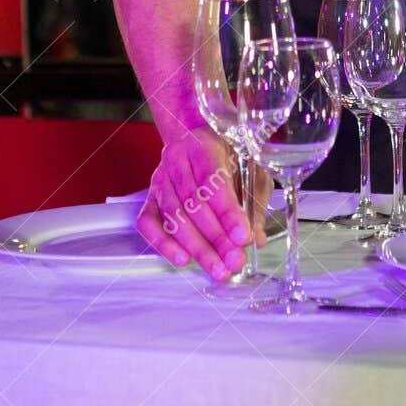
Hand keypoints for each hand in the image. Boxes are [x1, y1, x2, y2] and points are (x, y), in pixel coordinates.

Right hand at [137, 130, 271, 279]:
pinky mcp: (149, 197)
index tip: (243, 237)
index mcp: (204, 146)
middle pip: (194, 204)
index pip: (214, 182)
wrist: (191, 137)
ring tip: (218, 269)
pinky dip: (163, 243)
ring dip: (197, 247)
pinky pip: (148, 223)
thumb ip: (253, 202)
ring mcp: (159, 180)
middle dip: (216, 238)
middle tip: (234, 261)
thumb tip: (256, 238)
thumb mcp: (248, 169)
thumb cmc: (225, 155)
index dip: (228, 212)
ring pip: (174, 217)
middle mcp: (177, 161)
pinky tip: (183, 259)